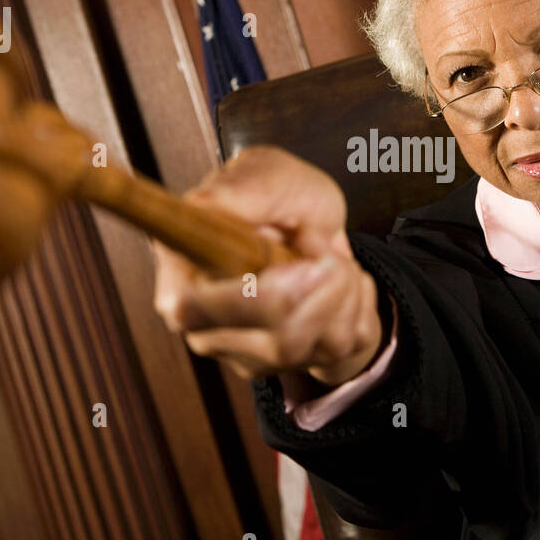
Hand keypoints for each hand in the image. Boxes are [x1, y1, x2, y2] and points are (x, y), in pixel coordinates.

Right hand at [151, 146, 384, 386]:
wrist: (313, 223)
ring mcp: (249, 354)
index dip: (253, 294)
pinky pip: (342, 348)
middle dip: (322, 290)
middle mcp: (208, 328)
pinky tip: (337, 279)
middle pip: (275, 344)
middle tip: (322, 240)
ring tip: (327, 253)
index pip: (193, 311)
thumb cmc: (275, 197)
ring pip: (315, 347)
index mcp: (183, 277)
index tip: (298, 251)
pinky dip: (356, 303)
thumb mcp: (267, 173)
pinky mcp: (291, 365)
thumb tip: (201, 205)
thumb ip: (239, 191)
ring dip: (342, 289)